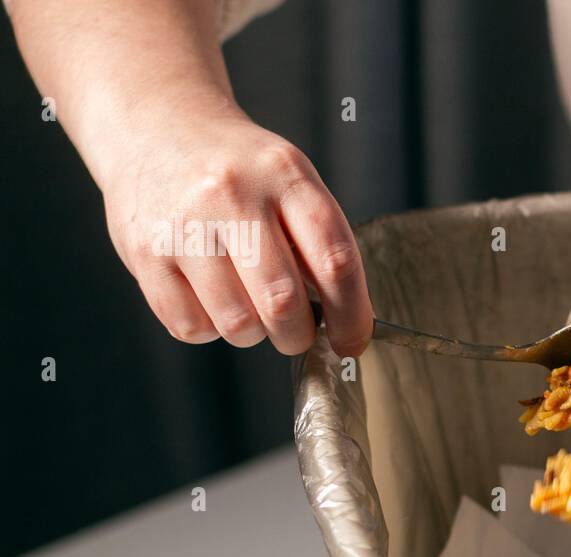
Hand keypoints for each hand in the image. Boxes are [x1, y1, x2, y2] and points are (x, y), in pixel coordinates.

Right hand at [102, 111, 371, 356]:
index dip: (352, 314)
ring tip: (248, 306)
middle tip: (297, 332)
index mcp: (284, 175)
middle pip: (282, 301)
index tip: (353, 342)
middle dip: (298, 334)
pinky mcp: (144, 253)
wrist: (155, 127)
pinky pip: (191, 326)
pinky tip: (210, 298)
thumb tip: (346, 320)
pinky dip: (209, 328)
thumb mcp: (290, 181)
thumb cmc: (239, 169)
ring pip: (237, 323)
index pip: (334, 259)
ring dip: (253, 333)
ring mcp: (183, 225)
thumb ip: (319, 242)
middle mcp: (232, 195)